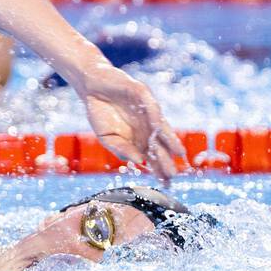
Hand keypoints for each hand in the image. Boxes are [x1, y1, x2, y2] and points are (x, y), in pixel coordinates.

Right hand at [78, 63, 183, 181]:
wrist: (91, 87)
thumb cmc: (99, 112)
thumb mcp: (107, 137)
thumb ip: (122, 149)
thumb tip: (139, 161)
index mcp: (138, 138)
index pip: (152, 156)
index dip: (158, 169)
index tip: (164, 184)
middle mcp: (146, 126)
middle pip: (159, 145)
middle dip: (166, 160)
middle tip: (172, 175)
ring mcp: (146, 111)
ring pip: (161, 128)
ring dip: (170, 140)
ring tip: (179, 153)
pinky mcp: (142, 95)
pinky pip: (151, 108)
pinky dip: (155, 119)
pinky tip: (158, 130)